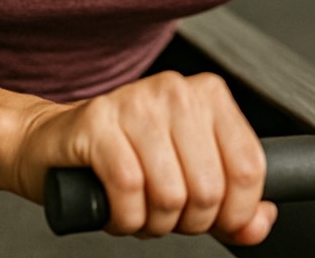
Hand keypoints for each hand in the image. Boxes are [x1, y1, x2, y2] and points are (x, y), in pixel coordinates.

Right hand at [12, 71, 276, 243]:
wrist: (55, 145)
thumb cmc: (125, 158)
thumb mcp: (189, 177)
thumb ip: (233, 203)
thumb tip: (260, 222)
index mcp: (208, 96)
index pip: (249, 166)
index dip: (236, 213)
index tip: (217, 222)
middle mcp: (175, 90)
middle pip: (209, 188)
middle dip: (189, 222)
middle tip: (167, 217)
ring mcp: (134, 101)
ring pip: (170, 193)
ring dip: (153, 223)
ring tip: (140, 213)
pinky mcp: (97, 122)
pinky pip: (128, 189)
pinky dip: (125, 218)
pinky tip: (118, 212)